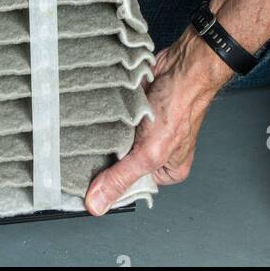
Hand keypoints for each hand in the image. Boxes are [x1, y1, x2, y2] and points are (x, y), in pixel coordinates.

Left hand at [84, 29, 230, 214]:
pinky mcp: (133, 111)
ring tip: (96, 130)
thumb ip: (123, 178)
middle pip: (120, 163)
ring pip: (113, 141)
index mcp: (166, 170)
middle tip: (90, 153)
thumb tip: (98, 204)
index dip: (110, 184)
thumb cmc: (180, 106)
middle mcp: (156, 151)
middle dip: (106, 157)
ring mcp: (144, 130)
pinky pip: (112, 120)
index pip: (130, 186)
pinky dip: (106, 117)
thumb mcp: (150, 153)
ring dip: (104, 135)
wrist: (181, 66)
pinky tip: (100, 115)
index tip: (88, 182)